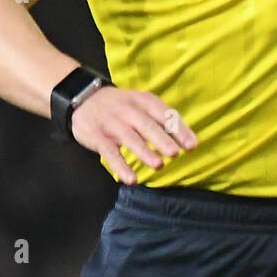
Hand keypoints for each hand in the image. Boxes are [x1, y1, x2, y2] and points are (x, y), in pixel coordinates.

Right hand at [69, 87, 198, 183]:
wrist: (84, 98)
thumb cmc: (122, 106)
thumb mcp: (142, 103)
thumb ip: (162, 118)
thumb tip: (188, 139)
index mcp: (144, 100)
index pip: (164, 114)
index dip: (178, 129)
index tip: (191, 145)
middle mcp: (129, 110)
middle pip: (147, 125)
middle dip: (162, 140)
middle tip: (175, 154)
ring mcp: (112, 123)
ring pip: (130, 138)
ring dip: (144, 152)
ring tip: (158, 165)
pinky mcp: (97, 136)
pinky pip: (109, 152)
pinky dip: (121, 166)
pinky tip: (131, 179)